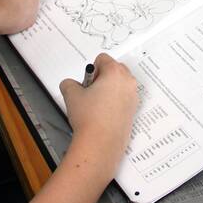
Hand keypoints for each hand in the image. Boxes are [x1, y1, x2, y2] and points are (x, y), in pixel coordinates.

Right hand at [60, 52, 138, 171]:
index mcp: (115, 72)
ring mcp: (133, 97)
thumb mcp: (71, 94)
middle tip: (92, 93)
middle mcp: (128, 82)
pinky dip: (116, 101)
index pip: (102, 59)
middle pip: (115, 69)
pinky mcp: (134, 111)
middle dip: (103, 77)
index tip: (87, 84)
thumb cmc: (89, 117)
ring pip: (120, 84)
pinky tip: (104, 114)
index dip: (91, 70)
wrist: (100, 143)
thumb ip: (69, 83)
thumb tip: (70, 85)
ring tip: (98, 105)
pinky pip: (124, 98)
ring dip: (110, 89)